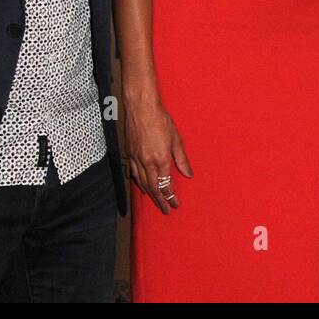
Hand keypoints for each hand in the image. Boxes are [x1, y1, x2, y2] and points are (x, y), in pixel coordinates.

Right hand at [123, 94, 192, 213]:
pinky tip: (143, 187)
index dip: (171, 196)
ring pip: (143, 183)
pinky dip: (139, 183)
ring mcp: (136, 159)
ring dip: (150, 195)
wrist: (141, 108)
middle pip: (154, 188)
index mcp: (161, 159)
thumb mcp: (176, 138)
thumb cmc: (161, 120)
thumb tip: (189, 174)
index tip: (175, 204)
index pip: (166, 185)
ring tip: (157, 202)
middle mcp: (147, 162)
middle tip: (166, 210)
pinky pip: (134, 174)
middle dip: (161, 200)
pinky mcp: (130, 154)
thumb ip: (182, 159)